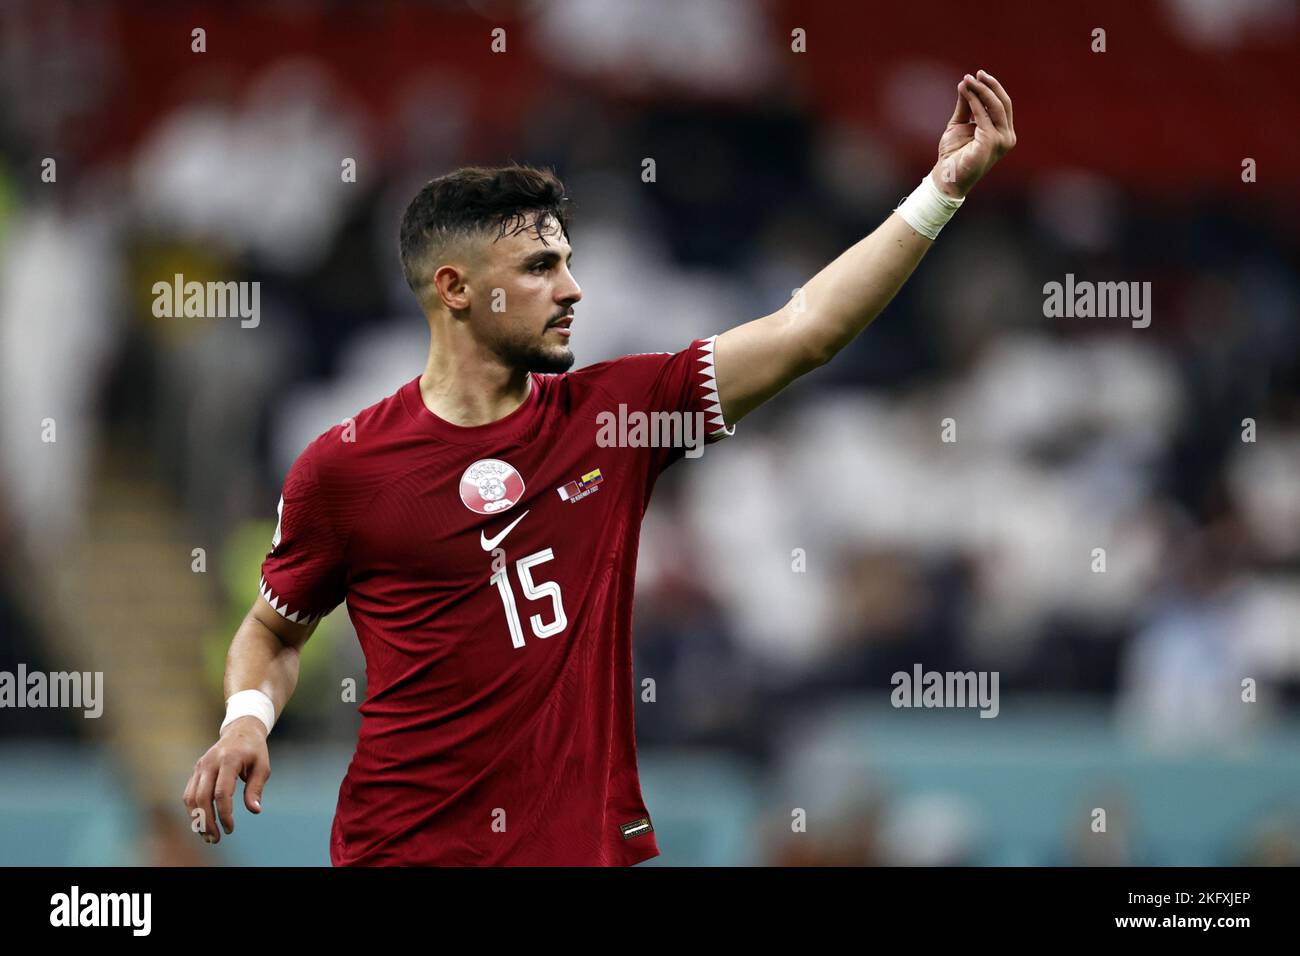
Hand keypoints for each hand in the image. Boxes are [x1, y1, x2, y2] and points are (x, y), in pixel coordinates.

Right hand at [181, 717, 270, 844]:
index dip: (224, 814)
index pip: (221, 792)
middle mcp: (210, 763)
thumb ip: (256, 788)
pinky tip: (202, 823)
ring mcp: (200, 766)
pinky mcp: (196, 770)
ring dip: (196, 819)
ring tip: (208, 836)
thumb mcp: (262, 767)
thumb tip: (255, 810)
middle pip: (202, 797)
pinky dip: (193, 810)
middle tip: (216, 839)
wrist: (241, 730)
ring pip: (191, 797)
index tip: (230, 829)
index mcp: (229, 760)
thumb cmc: (255, 751)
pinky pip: (189, 793)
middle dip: (207, 821)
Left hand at [931, 69, 1016, 198]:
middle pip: (1002, 103)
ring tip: (967, 80)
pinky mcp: (991, 143)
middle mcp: (1007, 137)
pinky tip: (965, 92)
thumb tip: (967, 83)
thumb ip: (966, 106)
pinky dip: (974, 101)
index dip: (992, 88)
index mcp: (1003, 132)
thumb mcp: (960, 124)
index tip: (978, 75)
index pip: (1002, 105)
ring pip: (995, 107)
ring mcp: (1001, 141)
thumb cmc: (953, 154)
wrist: (946, 176)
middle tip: (976, 74)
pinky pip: (983, 116)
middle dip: (989, 86)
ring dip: (981, 90)